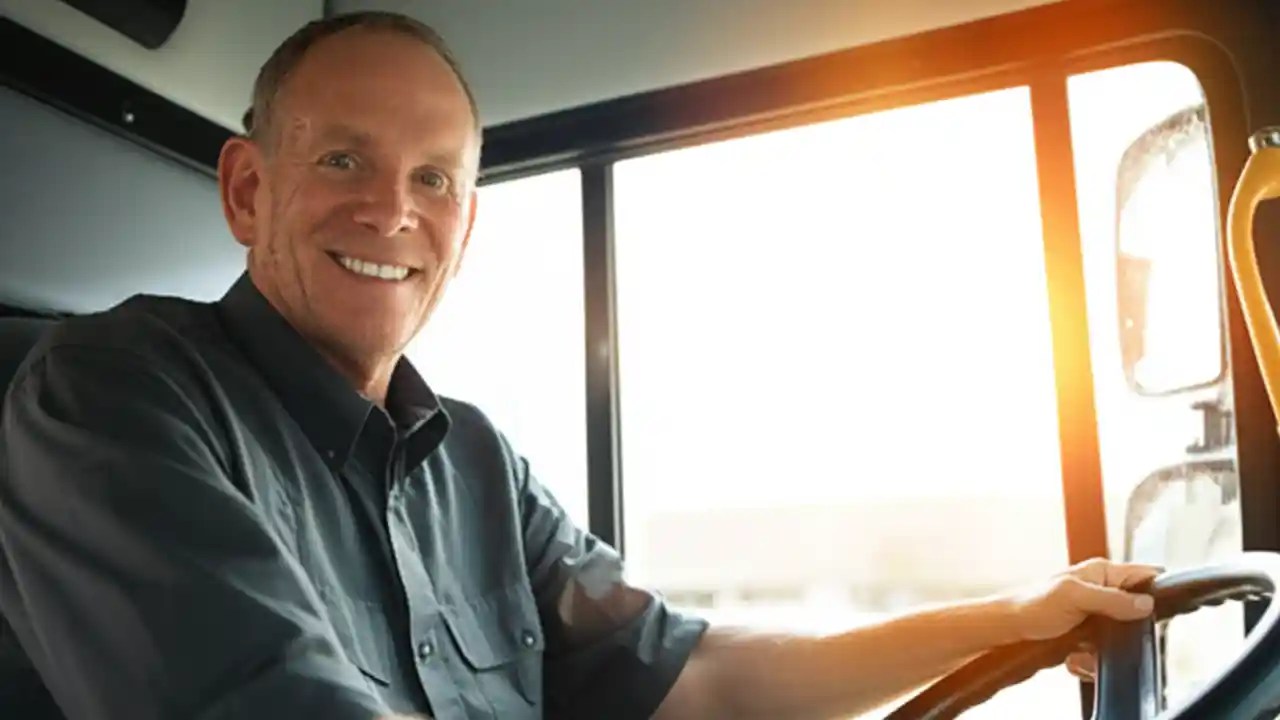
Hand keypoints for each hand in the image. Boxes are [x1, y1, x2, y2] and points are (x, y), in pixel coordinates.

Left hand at [1008, 557, 1160, 679]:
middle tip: (1113, 636)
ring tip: (1084, 648)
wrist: (1008, 628)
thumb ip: (1111, 599)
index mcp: (1102, 573)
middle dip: (1130, 630)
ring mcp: (1096, 614)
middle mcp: (1102, 591)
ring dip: (1106, 648)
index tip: (1164, 610)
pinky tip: (1075, 657)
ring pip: (1121, 637)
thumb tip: (1145, 604)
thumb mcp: (1075, 596)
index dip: (1158, 589)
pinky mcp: (1087, 635)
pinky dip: (1090, 659)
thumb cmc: (1033, 603)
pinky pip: (1103, 651)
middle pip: (1137, 611)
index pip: (1144, 574)